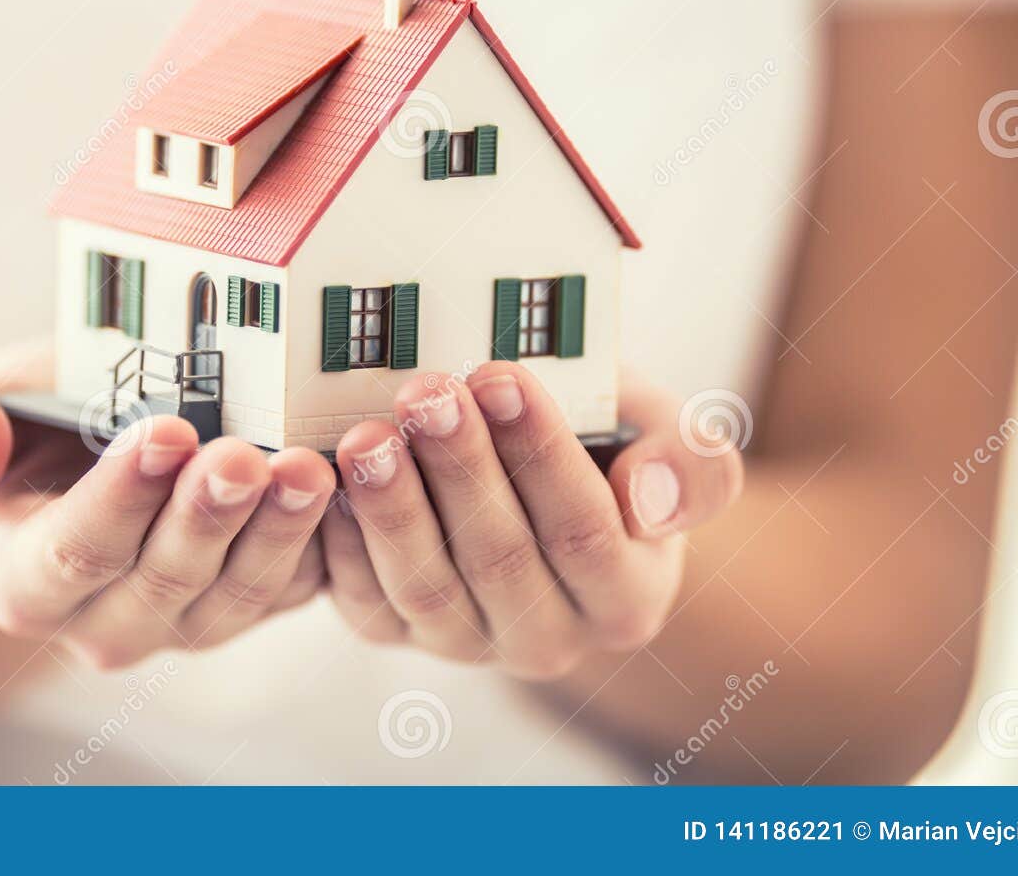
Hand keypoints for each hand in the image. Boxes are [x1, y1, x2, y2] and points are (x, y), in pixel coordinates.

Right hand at [0, 341, 334, 668]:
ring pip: (238, 594)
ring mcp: (187, 620)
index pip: (74, 553)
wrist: (80, 449)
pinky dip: (323, 542)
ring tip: (309, 468)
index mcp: (26, 584)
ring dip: (279, 532)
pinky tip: (349, 487)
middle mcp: (105, 622)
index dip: (122, 497)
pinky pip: (295, 589)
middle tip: (247, 455)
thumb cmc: (19, 425)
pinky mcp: (253, 603)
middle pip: (165, 580)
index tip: (165, 432)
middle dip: (209, 517)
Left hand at [319, 363, 742, 678]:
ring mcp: (466, 643)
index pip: (584, 530)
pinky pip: (364, 599)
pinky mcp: (396, 632)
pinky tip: (325, 482)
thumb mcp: (667, 443)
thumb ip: (692, 465)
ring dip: (392, 507)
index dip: (540, 453)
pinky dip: (341, 541)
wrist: (545, 490)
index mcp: (625, 598)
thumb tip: (650, 499)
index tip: (501, 375)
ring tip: (366, 436)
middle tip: (426, 391)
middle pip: (499, 558)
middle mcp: (549, 639)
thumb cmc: (608, 451)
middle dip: (459, 468)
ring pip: (426, 585)